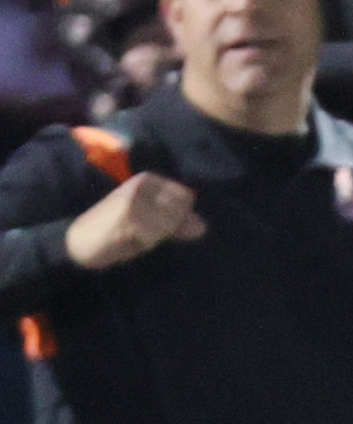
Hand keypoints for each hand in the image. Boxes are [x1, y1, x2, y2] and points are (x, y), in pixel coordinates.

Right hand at [65, 172, 203, 269]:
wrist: (77, 240)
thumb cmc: (117, 231)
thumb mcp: (150, 224)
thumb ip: (177, 223)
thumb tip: (203, 227)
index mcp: (149, 180)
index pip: (186, 198)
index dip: (177, 218)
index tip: (154, 223)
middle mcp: (142, 184)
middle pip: (181, 211)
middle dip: (168, 228)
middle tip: (141, 231)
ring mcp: (135, 198)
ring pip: (169, 224)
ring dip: (155, 237)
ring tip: (133, 235)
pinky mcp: (128, 214)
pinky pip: (154, 235)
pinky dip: (144, 242)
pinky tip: (127, 239)